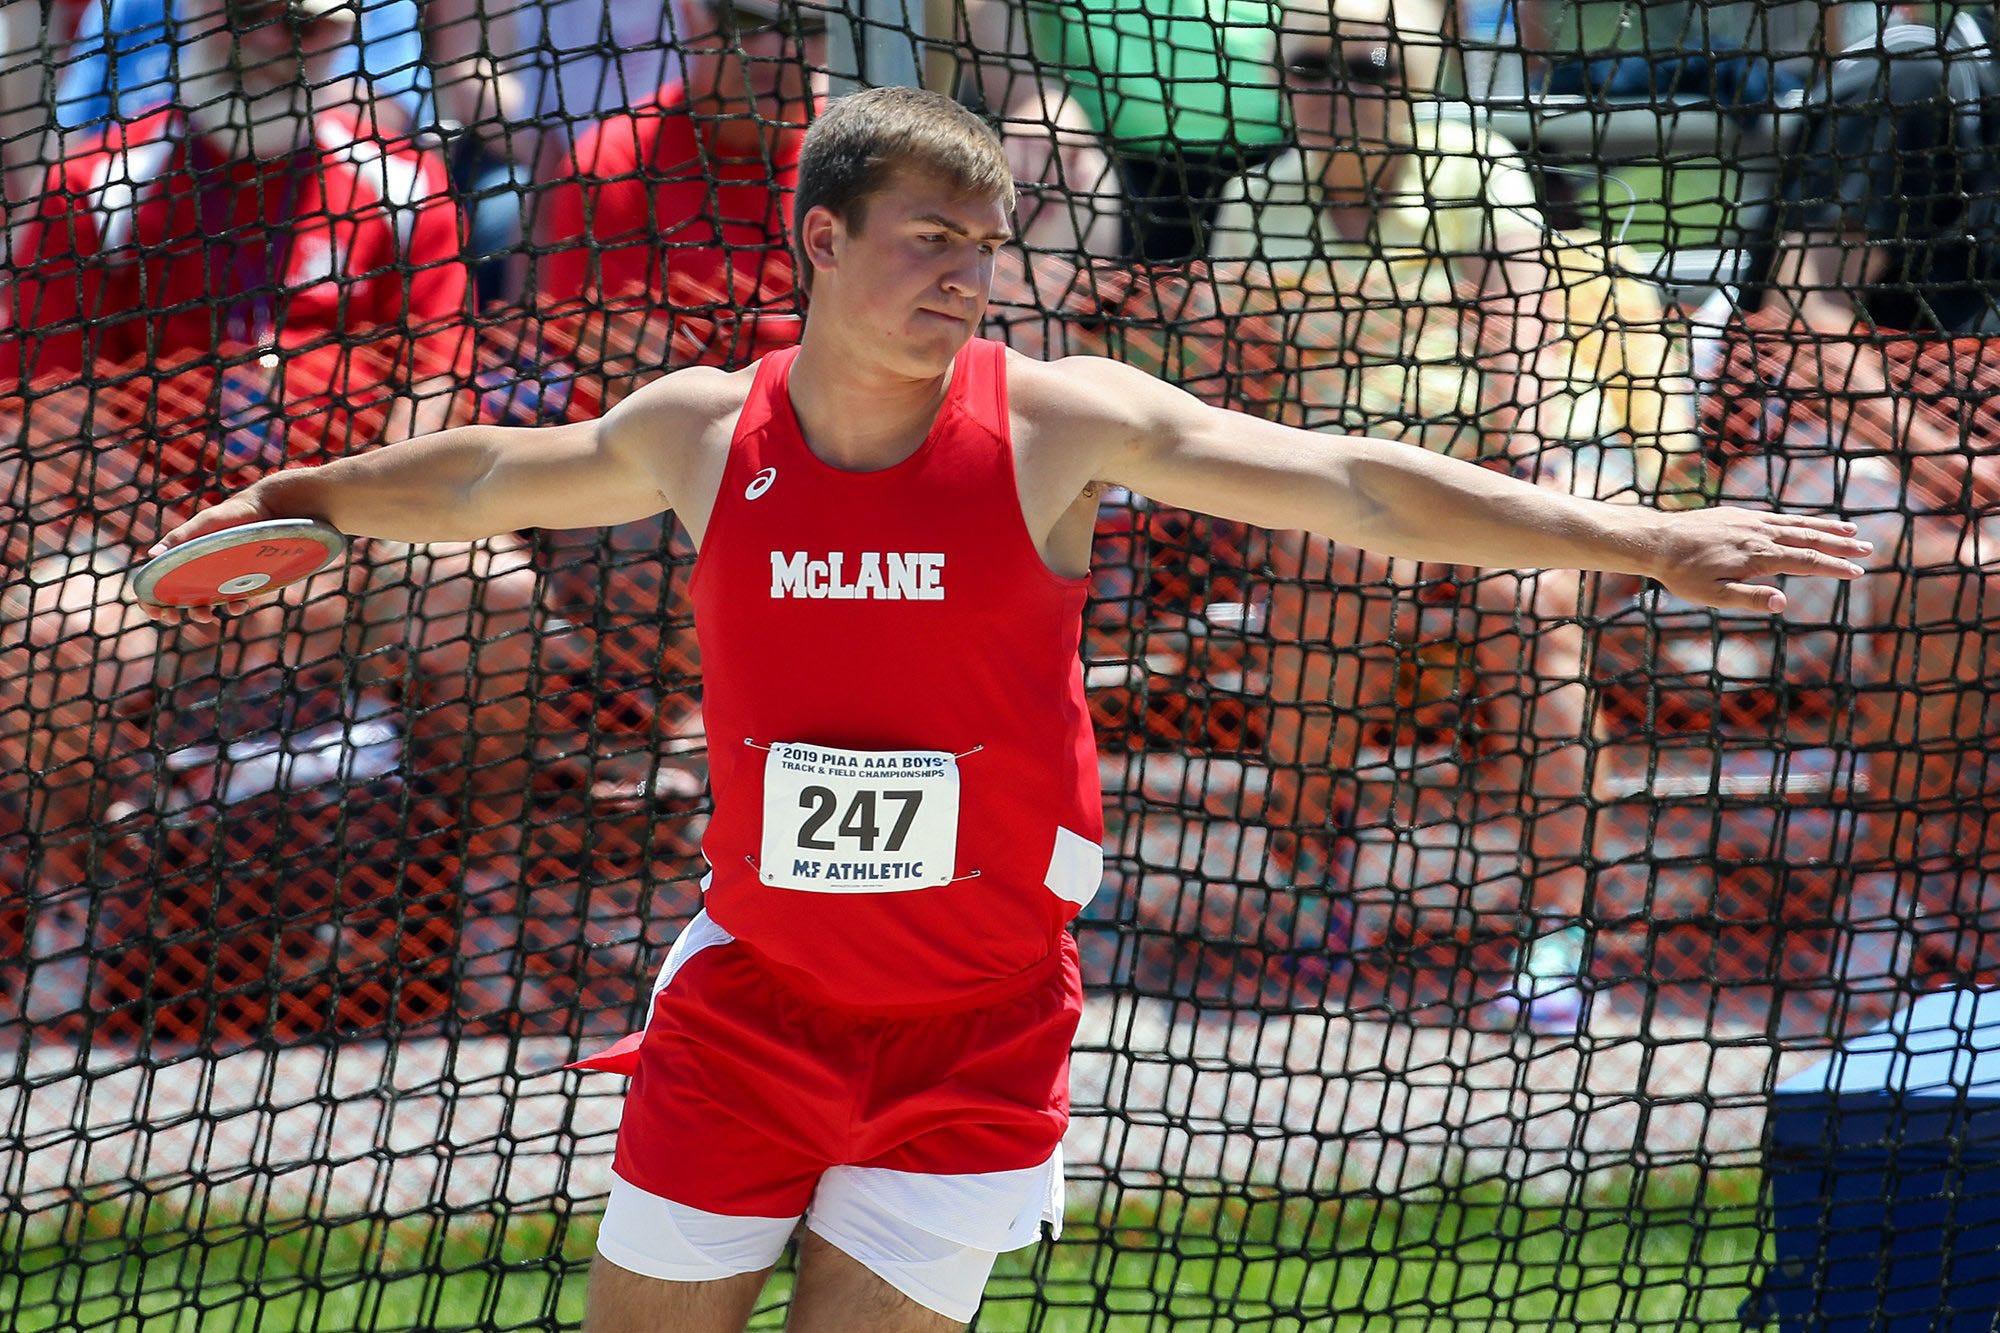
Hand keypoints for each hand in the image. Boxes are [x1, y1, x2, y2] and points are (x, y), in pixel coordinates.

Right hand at [139, 489, 281, 626]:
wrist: (268, 511)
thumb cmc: (230, 514)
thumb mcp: (203, 524)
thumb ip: (179, 538)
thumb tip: (151, 555)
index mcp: (183, 559)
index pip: (159, 584)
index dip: (151, 600)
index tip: (153, 610)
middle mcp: (200, 572)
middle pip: (178, 600)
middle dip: (172, 612)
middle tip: (172, 617)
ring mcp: (222, 580)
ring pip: (206, 605)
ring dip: (200, 614)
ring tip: (204, 614)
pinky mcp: (245, 584)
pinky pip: (237, 601)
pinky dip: (235, 606)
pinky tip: (237, 605)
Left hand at [1648, 508, 1870, 613]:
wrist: (1657, 540)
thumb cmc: (1682, 574)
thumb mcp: (1712, 594)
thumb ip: (1748, 598)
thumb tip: (1783, 603)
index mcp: (1758, 556)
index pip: (1806, 561)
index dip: (1834, 567)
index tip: (1857, 572)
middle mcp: (1759, 534)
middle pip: (1809, 538)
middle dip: (1840, 545)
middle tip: (1868, 549)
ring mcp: (1751, 521)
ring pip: (1796, 523)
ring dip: (1826, 527)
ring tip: (1851, 530)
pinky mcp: (1740, 514)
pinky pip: (1778, 516)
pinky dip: (1799, 519)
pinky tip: (1809, 523)